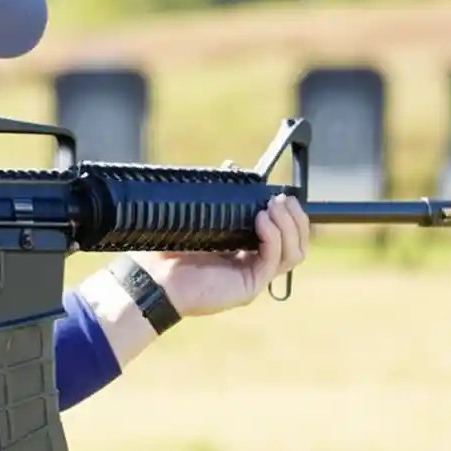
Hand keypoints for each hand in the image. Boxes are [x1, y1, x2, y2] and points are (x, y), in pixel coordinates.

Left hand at [127, 193, 310, 317]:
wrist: (153, 277)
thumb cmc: (170, 248)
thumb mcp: (201, 216)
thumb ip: (220, 198)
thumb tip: (231, 164)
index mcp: (245, 251)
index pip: (284, 235)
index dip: (290, 216)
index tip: (283, 195)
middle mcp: (253, 265)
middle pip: (296, 244)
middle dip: (295, 218)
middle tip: (283, 198)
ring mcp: (254, 277)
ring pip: (293, 253)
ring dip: (288, 226)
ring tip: (274, 206)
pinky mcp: (250, 286)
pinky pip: (273, 259)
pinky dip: (273, 236)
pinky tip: (262, 219)